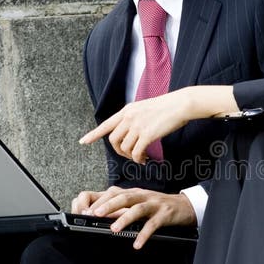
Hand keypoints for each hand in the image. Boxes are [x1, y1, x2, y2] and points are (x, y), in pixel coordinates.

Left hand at [72, 186, 196, 248]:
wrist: (184, 206)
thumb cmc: (158, 206)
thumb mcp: (138, 203)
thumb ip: (122, 208)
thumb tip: (102, 216)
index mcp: (134, 193)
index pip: (113, 192)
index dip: (100, 200)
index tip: (87, 210)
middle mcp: (142, 196)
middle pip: (124, 197)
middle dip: (108, 205)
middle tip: (96, 214)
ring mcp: (154, 204)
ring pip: (137, 208)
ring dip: (125, 218)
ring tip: (114, 228)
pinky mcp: (164, 215)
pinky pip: (153, 224)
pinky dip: (144, 234)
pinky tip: (137, 244)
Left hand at [79, 85, 237, 162]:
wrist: (181, 104)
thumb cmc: (167, 107)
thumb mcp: (145, 108)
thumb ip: (135, 118)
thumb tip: (130, 132)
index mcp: (127, 110)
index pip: (106, 124)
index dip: (94, 134)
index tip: (83, 141)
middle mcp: (129, 117)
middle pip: (113, 140)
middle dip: (119, 151)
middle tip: (129, 155)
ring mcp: (137, 126)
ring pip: (125, 148)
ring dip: (131, 156)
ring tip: (140, 158)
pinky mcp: (147, 134)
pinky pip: (136, 152)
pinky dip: (139, 159)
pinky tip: (145, 160)